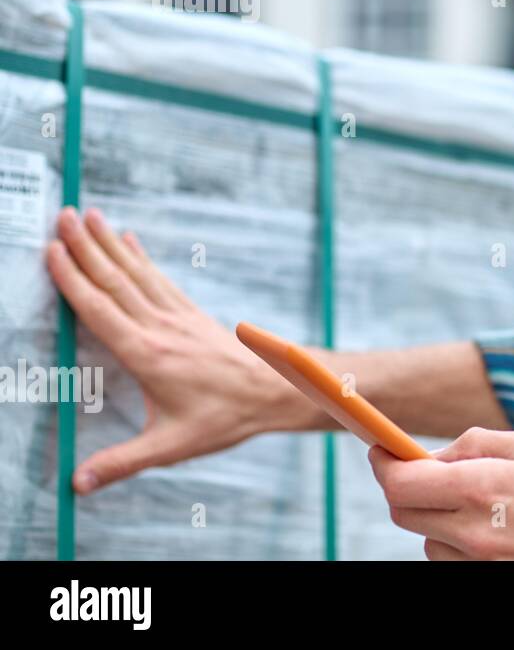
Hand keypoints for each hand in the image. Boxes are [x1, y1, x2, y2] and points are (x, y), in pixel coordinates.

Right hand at [44, 206, 302, 492]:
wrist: (276, 392)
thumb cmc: (226, 419)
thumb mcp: (171, 446)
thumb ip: (122, 462)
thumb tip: (78, 484)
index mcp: (147, 355)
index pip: (100, 310)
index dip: (72, 280)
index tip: (50, 251)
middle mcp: (161, 328)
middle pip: (115, 281)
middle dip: (85, 248)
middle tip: (63, 216)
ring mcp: (179, 317)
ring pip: (138, 274)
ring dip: (110, 244)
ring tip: (89, 216)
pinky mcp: (193, 315)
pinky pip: (161, 280)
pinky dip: (141, 258)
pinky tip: (130, 240)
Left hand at [368, 427, 513, 559]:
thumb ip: (475, 444)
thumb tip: (431, 454)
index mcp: (485, 488)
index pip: (402, 483)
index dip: (383, 464)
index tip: (381, 451)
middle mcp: (476, 534)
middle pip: (404, 514)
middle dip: (406, 488)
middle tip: (427, 472)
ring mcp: (482, 567)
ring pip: (427, 541)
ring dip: (437, 519)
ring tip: (484, 504)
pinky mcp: (491, 584)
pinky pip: (452, 564)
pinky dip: (458, 544)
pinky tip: (495, 530)